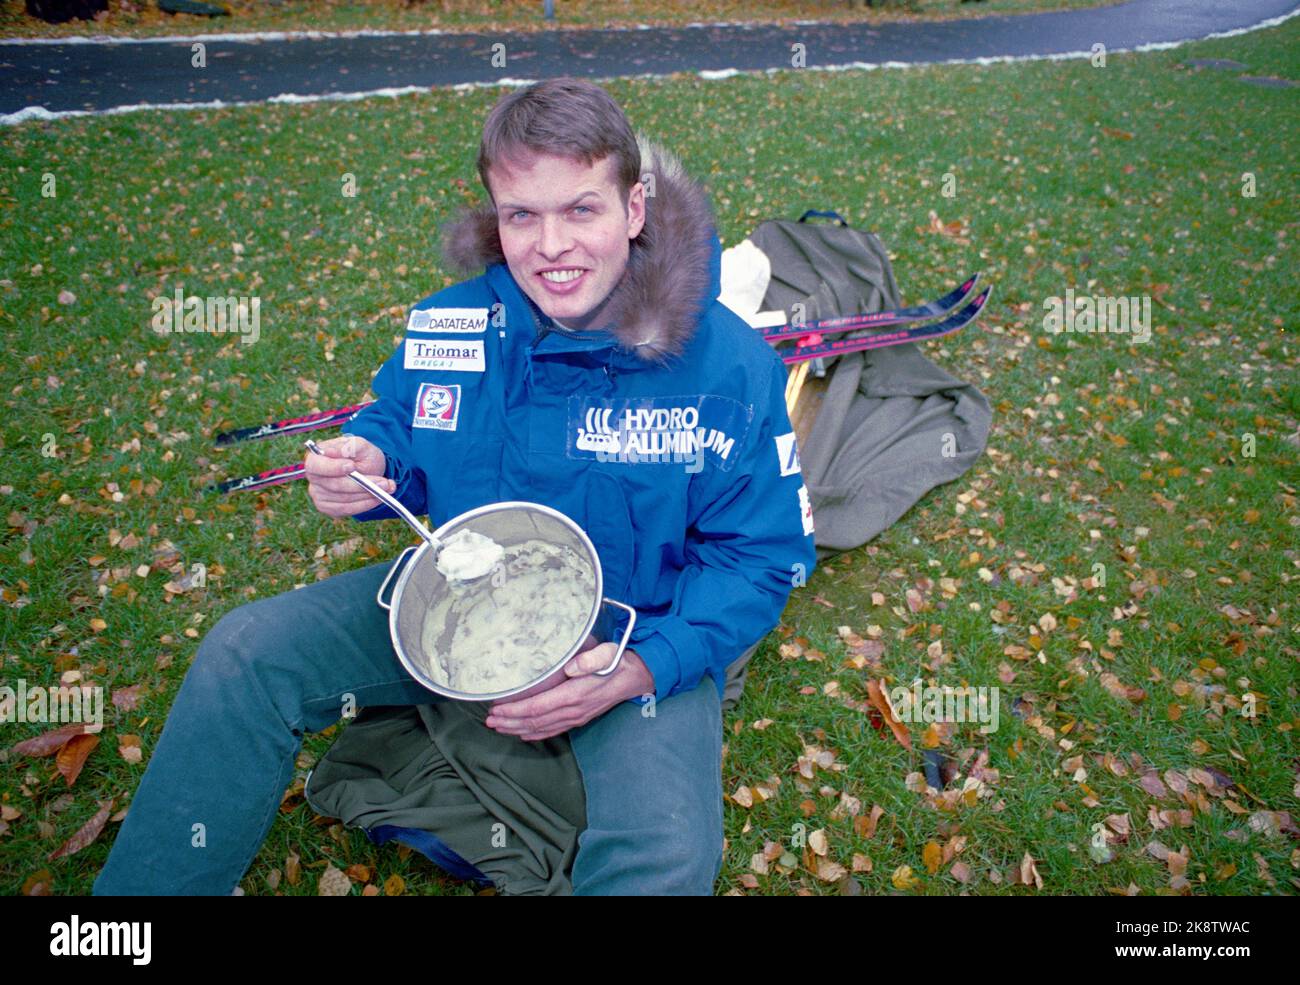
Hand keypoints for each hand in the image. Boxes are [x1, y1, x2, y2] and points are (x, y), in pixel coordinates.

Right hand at [304, 434, 394, 517]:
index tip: (352, 466)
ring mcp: (319, 495)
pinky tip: (378, 497)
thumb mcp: (361, 445)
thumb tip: (331, 451)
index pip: (315, 465)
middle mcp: (314, 478)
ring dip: (368, 494)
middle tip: (384, 482)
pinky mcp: (329, 508)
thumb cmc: (362, 455)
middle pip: (334, 485)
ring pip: (344, 499)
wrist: (369, 469)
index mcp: (315, 458)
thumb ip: (350, 446)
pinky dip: (365, 504)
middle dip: (360, 484)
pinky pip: (347, 509)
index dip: (332, 467)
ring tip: (388, 487)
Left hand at [484, 645, 655, 741]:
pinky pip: (552, 731)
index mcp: (575, 695)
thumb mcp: (608, 653)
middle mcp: (573, 711)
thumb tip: (570, 667)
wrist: (636, 678)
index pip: (537, 707)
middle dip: (509, 722)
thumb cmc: (618, 662)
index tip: (495, 709)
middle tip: (489, 720)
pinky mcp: (578, 718)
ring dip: (517, 729)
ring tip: (498, 727)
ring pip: (541, 729)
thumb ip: (591, 659)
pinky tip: (522, 734)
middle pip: (534, 722)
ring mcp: (576, 717)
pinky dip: (534, 734)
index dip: (514, 711)